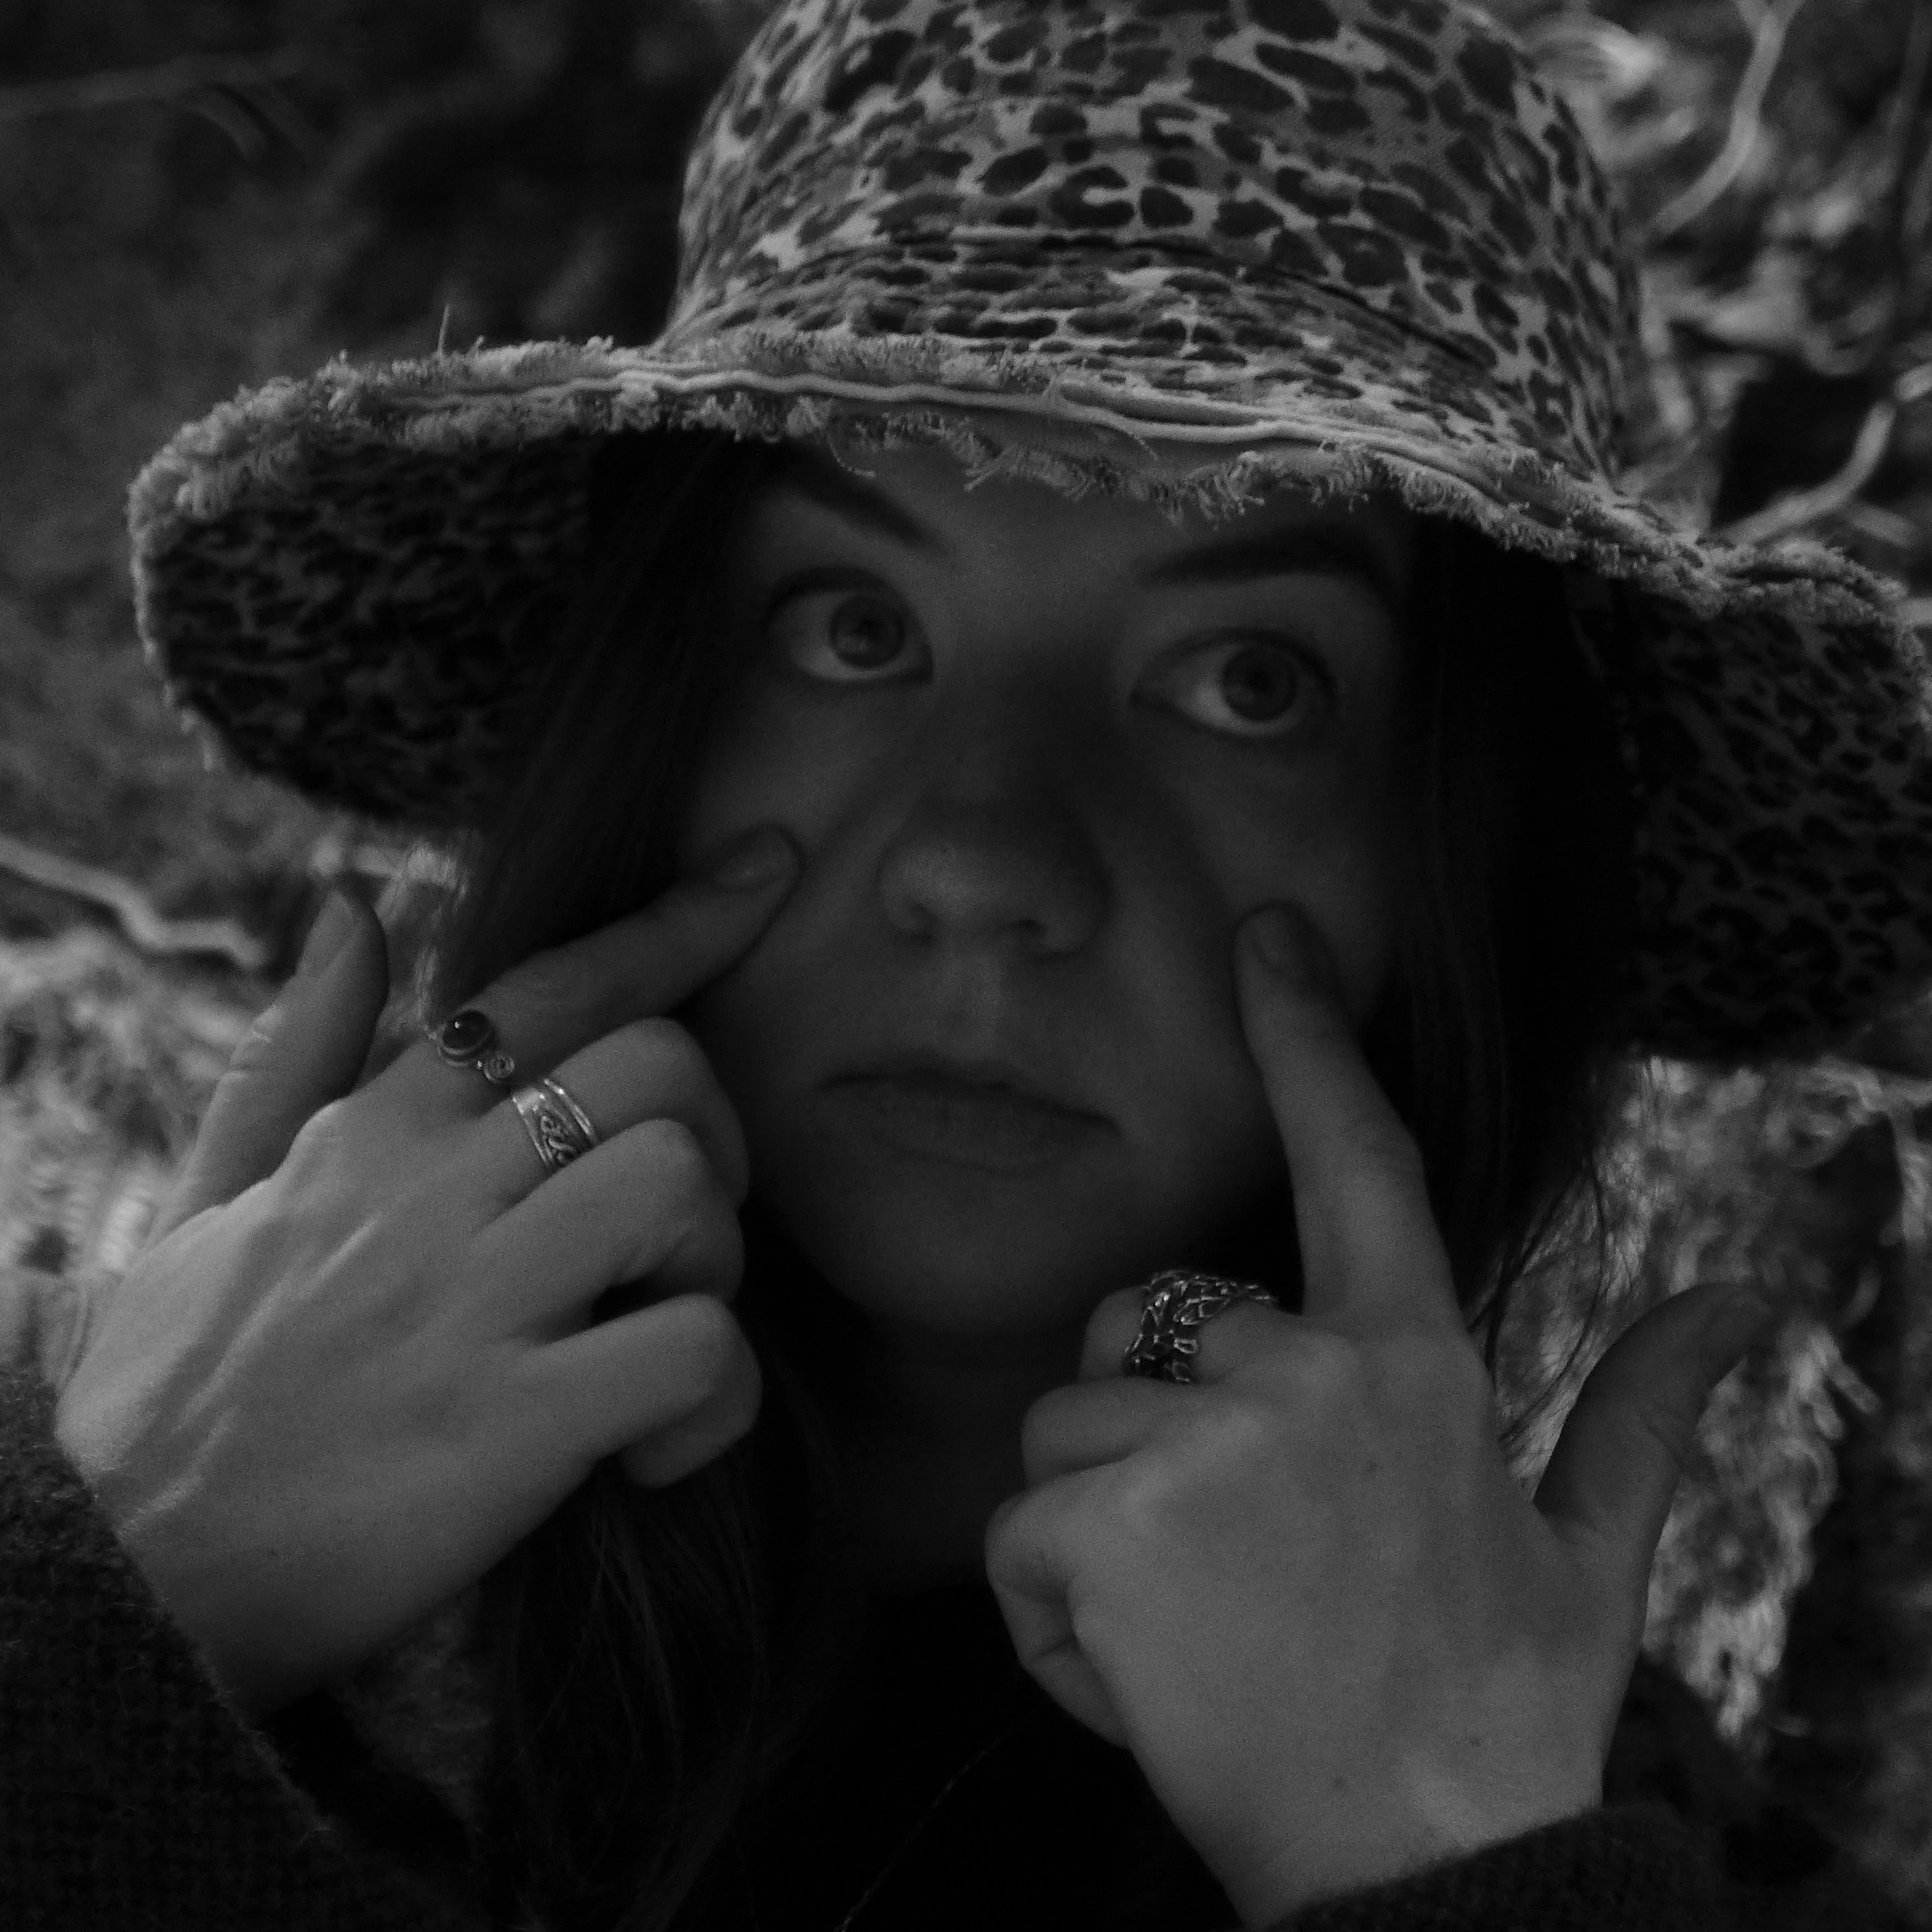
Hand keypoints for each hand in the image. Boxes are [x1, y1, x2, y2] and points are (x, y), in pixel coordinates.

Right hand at [54, 828, 799, 1716]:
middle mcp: (428, 1192)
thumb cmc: (178, 1394)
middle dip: (715, 1134)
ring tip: (653, 1333)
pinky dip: (714, 1402)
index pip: (552, 981)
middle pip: (659, 1066)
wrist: (124, 1587)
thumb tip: (352, 907)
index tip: (770, 869)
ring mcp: (471, 1305)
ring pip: (683, 1182)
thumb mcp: (209, 1201)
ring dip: (714, 1262)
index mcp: (375, 1131)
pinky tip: (651, 1450)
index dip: (681, 920)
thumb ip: (294, 1053)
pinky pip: (692, 1353)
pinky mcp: (511, 1429)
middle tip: (678, 1234)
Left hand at [985, 902, 1776, 1926]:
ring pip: (1064, 1428)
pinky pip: (1019, 1528)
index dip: (1307, 1034)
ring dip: (1098, 1527)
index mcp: (1416, 1361)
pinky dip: (1049, 1612)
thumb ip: (1647, 1408)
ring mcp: (1208, 1442)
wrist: (1425, 1878)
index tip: (1266, 936)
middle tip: (1228, 1561)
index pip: (1360, 1157)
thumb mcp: (1591, 1558)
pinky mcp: (1111, 1522)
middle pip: (1137, 1325)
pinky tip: (1139, 1674)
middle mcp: (1309, 1373)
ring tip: (1198, 1628)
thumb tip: (1743, 1297)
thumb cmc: (1496, 1711)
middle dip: (1143, 1422)